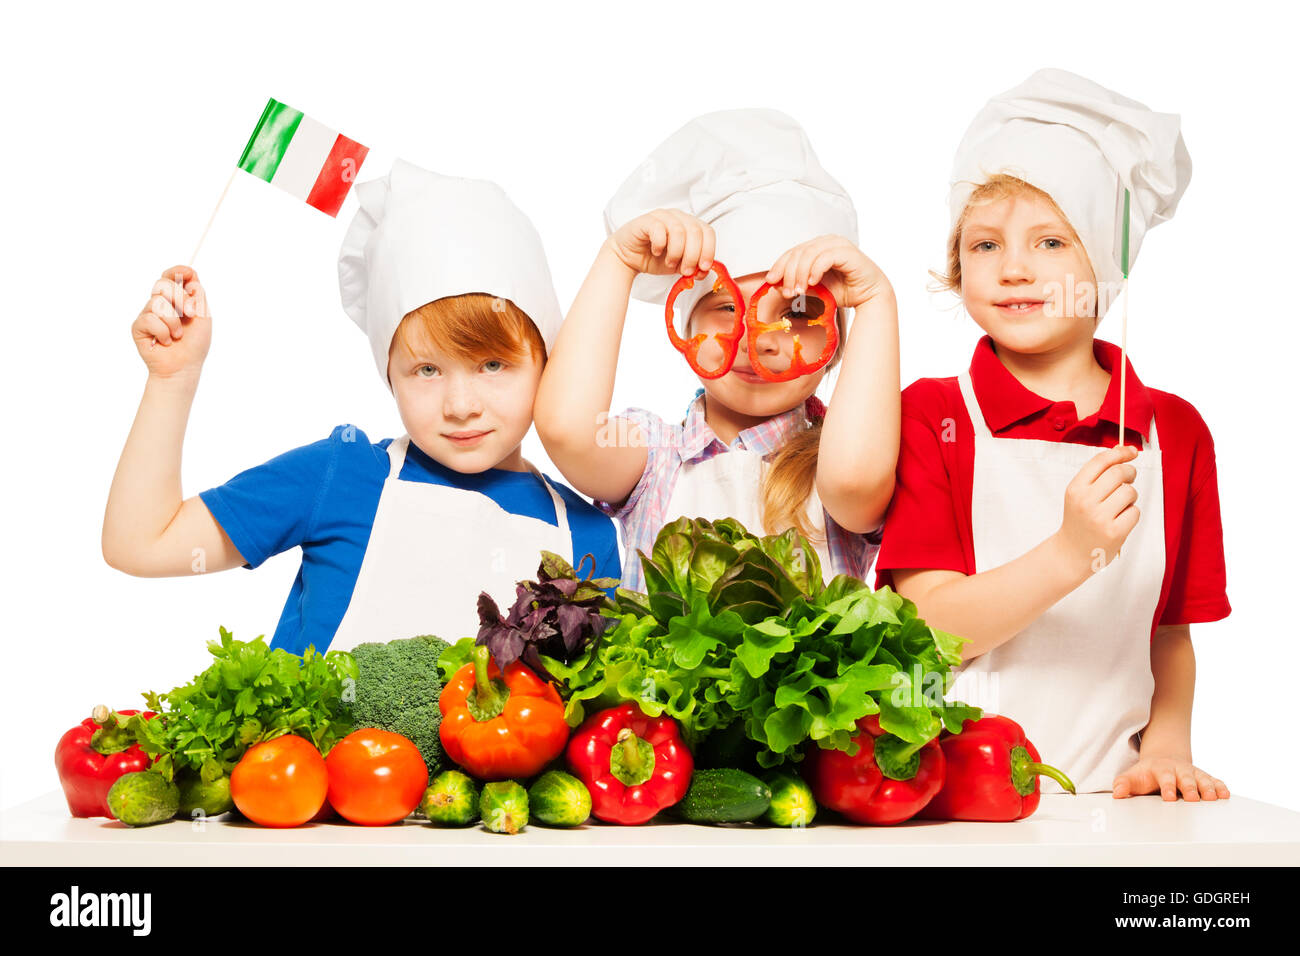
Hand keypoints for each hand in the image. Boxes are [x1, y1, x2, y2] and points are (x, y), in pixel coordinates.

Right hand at [132, 265, 211, 378]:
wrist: (184, 368)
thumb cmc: (195, 345)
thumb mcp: (203, 317)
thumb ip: (198, 296)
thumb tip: (191, 277)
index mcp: (175, 300)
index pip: (170, 277)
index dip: (177, 271)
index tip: (188, 273)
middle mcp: (159, 304)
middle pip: (162, 284)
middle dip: (180, 297)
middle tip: (191, 313)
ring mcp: (147, 314)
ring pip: (157, 302)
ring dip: (174, 321)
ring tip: (177, 335)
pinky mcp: (138, 326)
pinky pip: (150, 319)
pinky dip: (164, 332)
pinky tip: (165, 342)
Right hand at [605, 209, 715, 278]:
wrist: (629, 258)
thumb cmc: (655, 259)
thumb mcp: (680, 266)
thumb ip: (694, 266)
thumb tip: (704, 270)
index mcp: (690, 225)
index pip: (708, 232)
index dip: (709, 250)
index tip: (703, 268)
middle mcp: (679, 217)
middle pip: (696, 232)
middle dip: (693, 255)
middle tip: (686, 271)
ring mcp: (663, 216)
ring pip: (679, 230)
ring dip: (677, 252)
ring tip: (669, 263)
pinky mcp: (647, 220)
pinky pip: (659, 229)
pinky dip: (660, 245)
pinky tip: (656, 252)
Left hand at [764, 235, 891, 309]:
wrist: (869, 296)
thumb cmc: (844, 290)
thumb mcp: (814, 287)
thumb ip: (798, 282)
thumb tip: (776, 284)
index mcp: (817, 246)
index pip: (792, 252)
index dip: (779, 266)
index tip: (770, 281)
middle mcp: (826, 241)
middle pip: (798, 252)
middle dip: (788, 274)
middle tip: (786, 292)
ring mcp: (837, 244)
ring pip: (809, 254)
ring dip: (799, 274)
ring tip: (798, 291)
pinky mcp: (847, 252)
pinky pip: (825, 257)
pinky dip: (815, 270)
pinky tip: (812, 283)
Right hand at [1054, 444, 1140, 573]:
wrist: (1072, 552)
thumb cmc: (1079, 519)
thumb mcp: (1079, 494)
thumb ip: (1098, 473)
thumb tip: (1123, 450)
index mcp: (1075, 488)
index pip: (1101, 461)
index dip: (1120, 453)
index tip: (1131, 452)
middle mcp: (1085, 501)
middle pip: (1119, 473)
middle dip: (1129, 473)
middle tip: (1127, 480)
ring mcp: (1100, 517)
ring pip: (1130, 492)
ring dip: (1130, 496)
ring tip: (1119, 505)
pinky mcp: (1114, 532)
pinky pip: (1135, 511)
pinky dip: (1131, 514)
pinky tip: (1120, 520)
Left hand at [1113, 755, 1229, 800]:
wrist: (1163, 759)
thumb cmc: (1147, 773)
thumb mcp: (1133, 776)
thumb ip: (1124, 784)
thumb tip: (1117, 793)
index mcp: (1161, 769)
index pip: (1165, 778)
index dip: (1167, 787)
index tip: (1169, 797)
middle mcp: (1179, 770)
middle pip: (1186, 778)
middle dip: (1190, 788)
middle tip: (1193, 799)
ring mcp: (1193, 773)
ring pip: (1203, 779)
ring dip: (1208, 788)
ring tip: (1213, 798)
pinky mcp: (1204, 778)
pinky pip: (1215, 781)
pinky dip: (1220, 787)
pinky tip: (1225, 795)